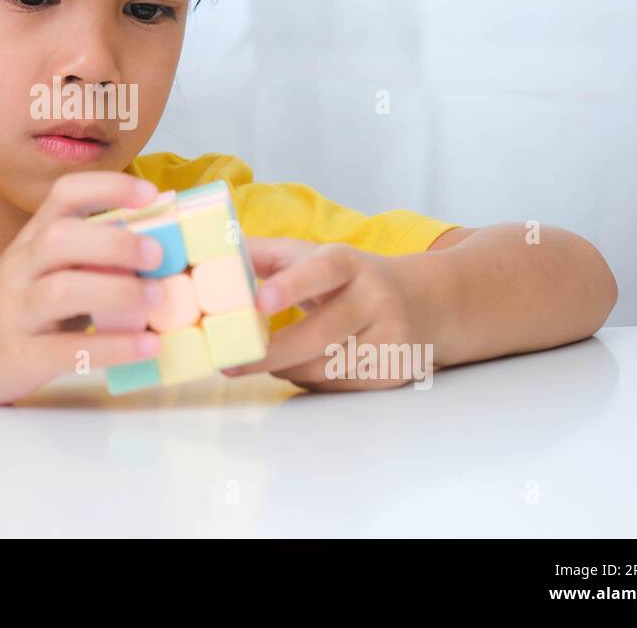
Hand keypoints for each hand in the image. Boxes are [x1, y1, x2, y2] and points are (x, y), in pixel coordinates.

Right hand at [0, 171, 167, 403]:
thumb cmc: (16, 305)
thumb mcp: (44, 267)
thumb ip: (92, 251)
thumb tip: (162, 231)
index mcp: (32, 240)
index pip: (63, 196)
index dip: (107, 187)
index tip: (150, 193)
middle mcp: (21, 268)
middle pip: (59, 238)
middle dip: (114, 240)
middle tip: (158, 253)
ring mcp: (17, 312)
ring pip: (60, 291)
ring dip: (116, 291)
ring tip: (156, 298)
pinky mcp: (20, 357)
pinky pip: (65, 351)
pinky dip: (111, 348)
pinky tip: (146, 346)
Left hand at [224, 237, 444, 390]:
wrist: (420, 302)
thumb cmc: (346, 278)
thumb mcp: (310, 255)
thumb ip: (262, 253)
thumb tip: (216, 250)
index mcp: (349, 263)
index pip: (322, 270)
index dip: (292, 285)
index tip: (260, 302)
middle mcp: (375, 298)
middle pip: (318, 334)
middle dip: (268, 353)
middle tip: (229, 362)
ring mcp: (389, 337)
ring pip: (322, 367)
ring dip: (284, 368)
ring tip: (264, 360)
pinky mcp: (392, 371)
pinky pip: (335, 386)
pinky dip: (307, 380)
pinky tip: (299, 367)